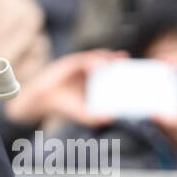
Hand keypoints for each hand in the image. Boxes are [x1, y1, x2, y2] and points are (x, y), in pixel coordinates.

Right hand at [4, 49, 123, 127]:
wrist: (44, 101)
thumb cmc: (65, 108)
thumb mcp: (84, 115)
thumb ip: (98, 118)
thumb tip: (113, 118)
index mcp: (95, 83)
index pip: (111, 73)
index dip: (121, 71)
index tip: (132, 70)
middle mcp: (90, 73)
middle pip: (107, 62)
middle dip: (117, 60)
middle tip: (126, 58)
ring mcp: (80, 66)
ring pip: (97, 58)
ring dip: (106, 57)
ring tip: (115, 59)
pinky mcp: (71, 62)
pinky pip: (84, 59)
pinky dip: (92, 60)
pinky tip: (98, 65)